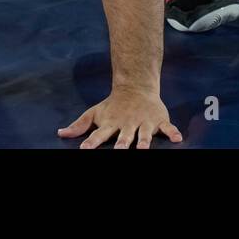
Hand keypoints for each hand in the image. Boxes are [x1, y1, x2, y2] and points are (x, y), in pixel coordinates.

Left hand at [58, 87, 182, 148]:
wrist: (136, 86)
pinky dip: (172, 132)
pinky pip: (167, 127)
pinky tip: (177, 139)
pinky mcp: (158, 120)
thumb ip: (79, 125)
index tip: (84, 150)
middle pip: (124, 137)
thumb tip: (60, 134)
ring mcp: (143, 122)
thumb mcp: (95, 113)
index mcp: (111, 124)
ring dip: (144, 142)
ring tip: (143, 150)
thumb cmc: (113, 105)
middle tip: (118, 152)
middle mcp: (127, 124)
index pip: (99, 135)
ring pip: (144, 134)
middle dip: (121, 146)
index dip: (92, 143)